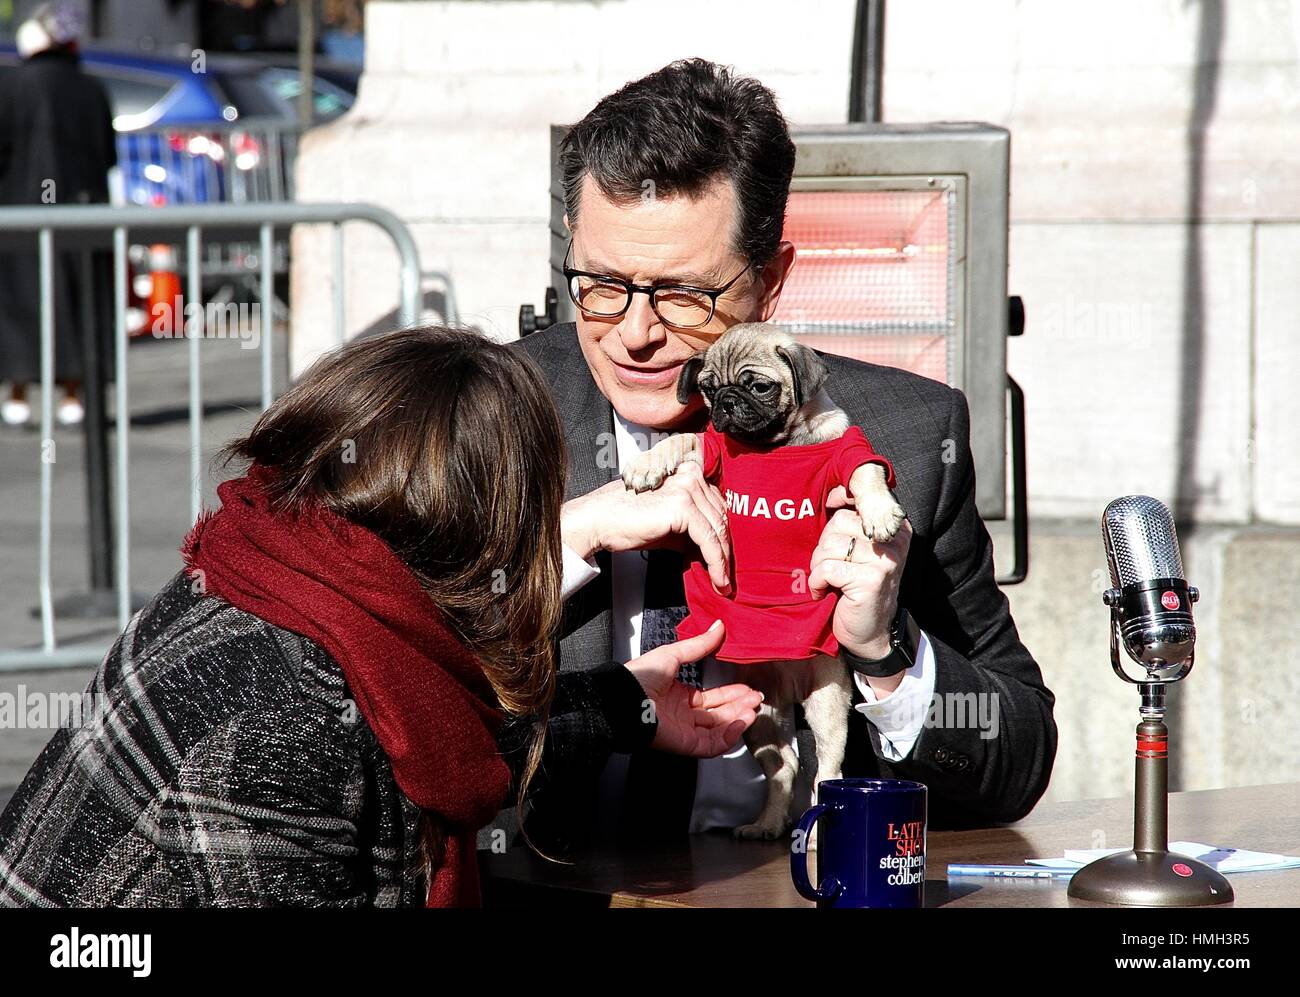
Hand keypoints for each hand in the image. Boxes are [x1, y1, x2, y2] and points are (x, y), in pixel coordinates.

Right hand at [561, 460, 732, 593]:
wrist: (598, 521)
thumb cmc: (624, 519)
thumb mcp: (667, 524)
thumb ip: (689, 530)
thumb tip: (707, 550)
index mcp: (687, 473)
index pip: (716, 505)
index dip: (723, 534)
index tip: (725, 558)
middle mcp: (690, 475)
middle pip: (721, 516)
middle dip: (726, 548)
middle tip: (727, 575)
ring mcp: (687, 487)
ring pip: (718, 528)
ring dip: (724, 560)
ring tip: (723, 582)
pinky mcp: (682, 505)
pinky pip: (709, 538)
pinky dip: (716, 562)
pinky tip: (718, 578)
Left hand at [623, 620, 762, 756]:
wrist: (624, 698)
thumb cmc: (640, 676)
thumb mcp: (673, 655)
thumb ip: (699, 645)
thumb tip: (718, 627)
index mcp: (679, 695)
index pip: (712, 699)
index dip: (731, 694)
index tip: (748, 689)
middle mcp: (682, 715)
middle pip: (718, 715)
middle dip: (739, 707)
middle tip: (755, 700)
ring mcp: (684, 731)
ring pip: (718, 730)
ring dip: (737, 721)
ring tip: (752, 710)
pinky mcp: (684, 744)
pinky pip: (711, 745)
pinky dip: (727, 737)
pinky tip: (739, 723)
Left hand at [809, 487, 912, 659]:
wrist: (871, 633)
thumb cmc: (856, 588)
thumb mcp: (856, 552)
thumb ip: (848, 524)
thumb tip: (834, 491)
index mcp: (894, 528)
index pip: (854, 503)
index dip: (834, 513)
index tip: (831, 535)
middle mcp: (895, 539)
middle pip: (837, 524)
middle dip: (823, 548)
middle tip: (830, 569)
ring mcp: (885, 559)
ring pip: (829, 546)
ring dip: (819, 567)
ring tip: (829, 582)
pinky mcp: (871, 579)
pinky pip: (826, 569)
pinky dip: (817, 583)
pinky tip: (825, 593)